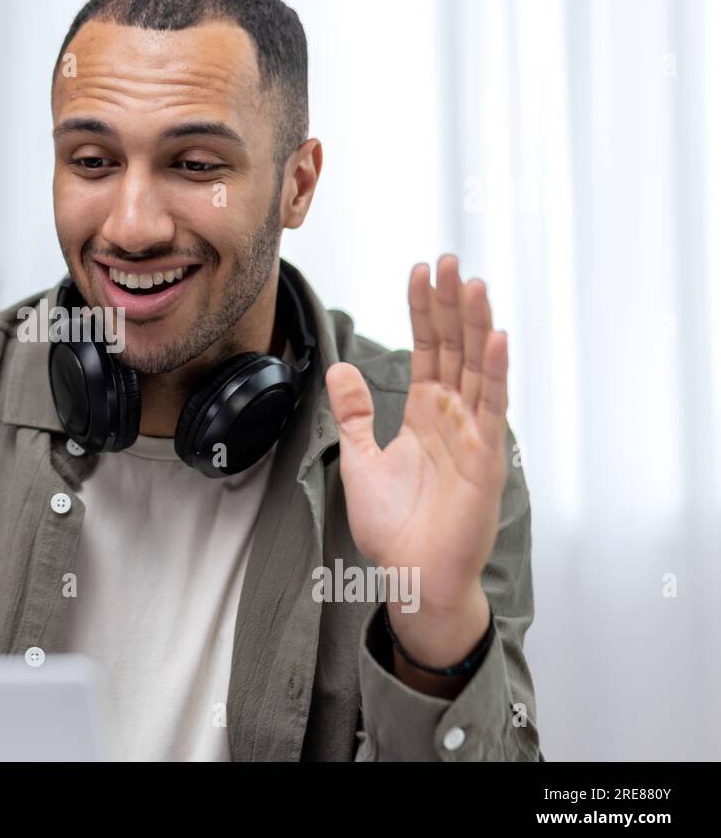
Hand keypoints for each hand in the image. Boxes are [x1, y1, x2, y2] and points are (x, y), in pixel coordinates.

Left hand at [325, 254, 507, 670]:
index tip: (419, 271)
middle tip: (447, 260)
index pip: (428, 349)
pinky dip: (495, 373)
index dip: (424, 310)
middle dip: (450, 304)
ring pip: (476, 369)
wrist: (411, 577)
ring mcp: (473, 435)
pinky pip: (491, 409)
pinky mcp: (486, 460)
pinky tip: (496, 338)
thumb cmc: (393, 527)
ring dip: (476, 326)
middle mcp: (453, 417)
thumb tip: (340, 368)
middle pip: (455, 348)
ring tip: (472, 283)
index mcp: (426, 414)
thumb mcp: (359, 459)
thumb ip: (354, 414)